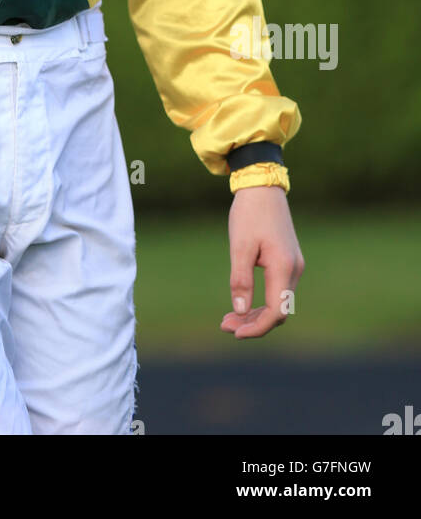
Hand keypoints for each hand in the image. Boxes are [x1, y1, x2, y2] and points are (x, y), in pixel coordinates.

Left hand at [220, 186, 303, 338]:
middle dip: (252, 323)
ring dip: (256, 314)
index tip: (234, 332)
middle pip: (278, 311)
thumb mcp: (240, 246)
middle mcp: (294, 269)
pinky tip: (243, 304)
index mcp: (283, 267)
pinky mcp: (288, 260)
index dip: (256, 328)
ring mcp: (293, 265)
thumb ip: (241, 280)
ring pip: (278, 302)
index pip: (276, 312)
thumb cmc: (249, 213)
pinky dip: (261, 301)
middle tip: (224, 325)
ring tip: (228, 319)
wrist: (262, 186)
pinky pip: (277, 290)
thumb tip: (239, 311)